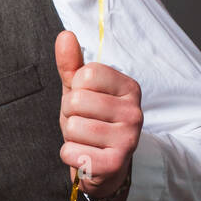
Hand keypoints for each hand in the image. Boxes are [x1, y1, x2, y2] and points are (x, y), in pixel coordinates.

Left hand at [55, 30, 142, 200]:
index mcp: (129, 88)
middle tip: (83, 124)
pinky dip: (70, 155)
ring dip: (70, 136)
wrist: (105, 165)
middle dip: (70, 114)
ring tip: (85, 140)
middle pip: (76, 100)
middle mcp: (134, 112)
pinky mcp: (115, 163)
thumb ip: (72, 65)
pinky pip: (72, 152)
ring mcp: (128, 139)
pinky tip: (85, 155)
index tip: (86, 102)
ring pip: (73, 127)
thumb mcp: (81, 91)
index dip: (76, 89)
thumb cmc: (92, 122)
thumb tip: (65, 36)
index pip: (87, 74)